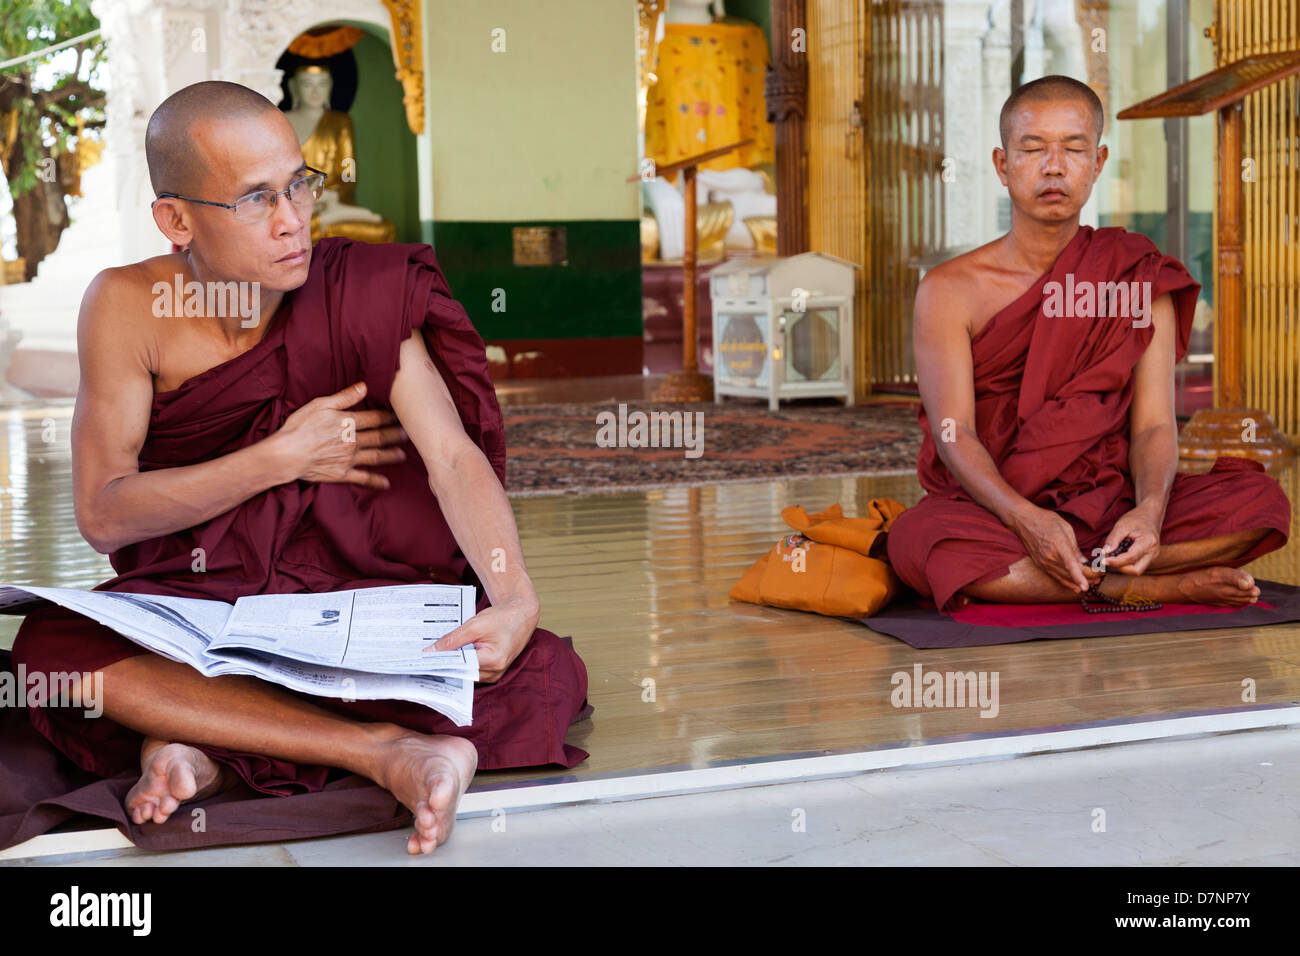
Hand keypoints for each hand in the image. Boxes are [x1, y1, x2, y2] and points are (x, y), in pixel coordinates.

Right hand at [271, 381, 407, 488]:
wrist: (286, 455)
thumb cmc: (299, 427)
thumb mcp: (320, 405)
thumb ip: (344, 397)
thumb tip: (364, 386)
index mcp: (348, 423)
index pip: (375, 419)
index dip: (389, 417)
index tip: (400, 415)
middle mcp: (353, 441)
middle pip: (380, 437)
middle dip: (395, 435)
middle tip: (408, 434)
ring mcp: (349, 459)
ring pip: (376, 456)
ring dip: (391, 455)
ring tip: (403, 455)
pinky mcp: (342, 474)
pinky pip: (363, 478)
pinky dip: (376, 481)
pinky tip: (386, 483)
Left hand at [424, 593, 539, 683]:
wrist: (521, 614)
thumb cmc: (502, 618)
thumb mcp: (475, 625)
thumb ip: (453, 640)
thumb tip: (431, 651)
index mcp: (494, 661)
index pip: (461, 666)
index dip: (441, 663)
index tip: (423, 660)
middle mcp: (495, 672)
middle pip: (462, 673)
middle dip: (444, 665)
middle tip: (424, 659)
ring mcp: (495, 673)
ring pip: (466, 673)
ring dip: (452, 665)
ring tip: (434, 656)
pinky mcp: (492, 670)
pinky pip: (472, 670)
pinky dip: (461, 663)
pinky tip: (450, 655)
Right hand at [1009, 504, 1101, 593]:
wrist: (1023, 520)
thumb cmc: (1046, 520)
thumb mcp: (1066, 529)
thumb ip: (1075, 548)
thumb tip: (1084, 562)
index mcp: (1059, 546)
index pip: (1071, 565)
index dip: (1079, 577)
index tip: (1087, 586)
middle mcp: (1050, 557)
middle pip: (1070, 574)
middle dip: (1087, 578)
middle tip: (1100, 577)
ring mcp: (1044, 562)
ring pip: (1063, 578)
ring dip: (1077, 582)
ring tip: (1091, 584)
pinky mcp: (1040, 564)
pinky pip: (1055, 576)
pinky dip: (1066, 582)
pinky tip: (1075, 587)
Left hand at [1094, 507, 1160, 575]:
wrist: (1150, 514)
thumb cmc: (1137, 518)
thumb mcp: (1122, 525)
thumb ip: (1113, 539)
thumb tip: (1104, 553)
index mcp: (1148, 542)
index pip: (1130, 558)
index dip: (1115, 562)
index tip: (1103, 560)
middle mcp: (1153, 552)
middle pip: (1136, 570)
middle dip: (1120, 568)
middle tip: (1107, 560)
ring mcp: (1153, 556)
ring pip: (1137, 570)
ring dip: (1122, 567)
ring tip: (1112, 557)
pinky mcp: (1149, 557)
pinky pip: (1137, 565)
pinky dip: (1126, 564)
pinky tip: (1118, 556)